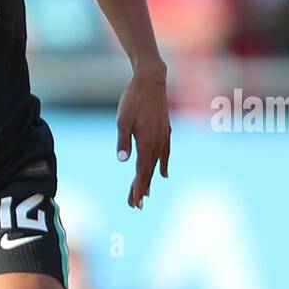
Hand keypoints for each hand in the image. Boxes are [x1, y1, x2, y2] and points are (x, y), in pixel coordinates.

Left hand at [116, 65, 170, 207]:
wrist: (151, 81)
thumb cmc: (133, 100)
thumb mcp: (123, 120)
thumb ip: (123, 141)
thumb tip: (123, 160)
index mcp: (147, 143)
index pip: (141, 172)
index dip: (137, 188)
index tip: (134, 203)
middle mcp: (158, 143)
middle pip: (149, 172)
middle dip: (142, 189)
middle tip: (135, 206)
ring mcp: (163, 138)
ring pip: (156, 165)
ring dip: (150, 180)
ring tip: (145, 195)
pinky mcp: (165, 132)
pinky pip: (165, 154)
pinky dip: (162, 166)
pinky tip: (163, 174)